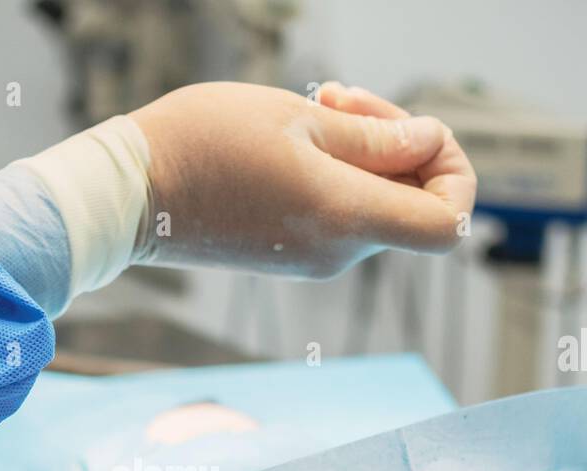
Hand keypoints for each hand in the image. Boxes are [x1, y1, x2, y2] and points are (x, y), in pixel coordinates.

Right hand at [129, 81, 475, 277]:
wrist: (130, 195)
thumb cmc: (204, 145)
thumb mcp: (298, 120)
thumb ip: (375, 138)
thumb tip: (430, 143)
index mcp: (344, 217)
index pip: (448, 222)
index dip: (456, 174)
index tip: (420, 132)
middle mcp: (337, 251)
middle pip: (413, 202)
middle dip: (400, 141)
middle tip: (343, 96)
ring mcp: (314, 258)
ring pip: (376, 202)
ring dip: (364, 150)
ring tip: (314, 107)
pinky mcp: (290, 253)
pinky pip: (341, 213)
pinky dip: (338, 174)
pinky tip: (297, 138)